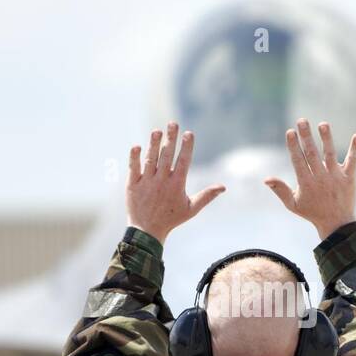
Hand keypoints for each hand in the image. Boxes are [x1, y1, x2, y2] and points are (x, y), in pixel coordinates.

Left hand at [126, 121, 225, 243]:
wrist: (147, 231)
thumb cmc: (171, 219)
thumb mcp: (191, 209)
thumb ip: (207, 196)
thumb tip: (223, 187)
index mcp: (176, 185)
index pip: (183, 161)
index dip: (186, 146)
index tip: (189, 133)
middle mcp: (161, 181)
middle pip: (167, 156)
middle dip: (170, 139)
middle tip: (173, 123)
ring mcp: (146, 182)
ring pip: (150, 159)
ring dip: (153, 144)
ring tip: (157, 131)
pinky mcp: (133, 185)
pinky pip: (133, 168)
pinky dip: (134, 158)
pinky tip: (137, 146)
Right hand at [264, 119, 355, 239]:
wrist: (336, 223)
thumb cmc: (312, 212)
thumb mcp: (293, 204)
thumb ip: (280, 190)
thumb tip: (266, 179)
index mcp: (306, 183)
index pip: (298, 160)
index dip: (293, 146)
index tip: (290, 131)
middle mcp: (321, 178)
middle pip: (312, 154)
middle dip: (306, 136)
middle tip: (302, 120)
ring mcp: (336, 177)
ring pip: (330, 154)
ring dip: (326, 138)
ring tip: (323, 124)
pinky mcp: (349, 177)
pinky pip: (353, 161)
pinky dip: (355, 149)